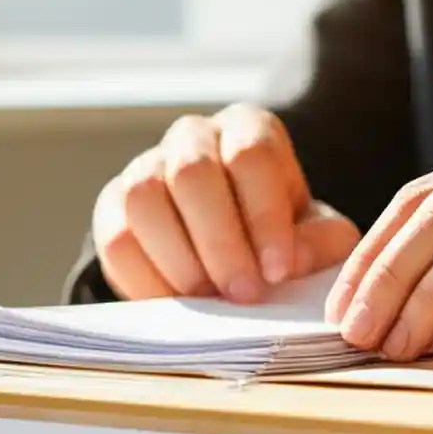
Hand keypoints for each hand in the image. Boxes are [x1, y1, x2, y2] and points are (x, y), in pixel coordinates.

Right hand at [93, 103, 359, 300]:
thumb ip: (319, 243)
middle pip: (193, 172)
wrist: (235, 249)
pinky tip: (177, 305)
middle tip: (244, 293)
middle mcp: (193, 136)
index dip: (264, 214)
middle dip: (220, 241)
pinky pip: (116, 238)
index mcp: (248, 128)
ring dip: (179, 258)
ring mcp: (146, 166)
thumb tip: (290, 259)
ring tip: (209, 299)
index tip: (279, 271)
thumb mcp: (317, 235)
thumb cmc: (281, 235)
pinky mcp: (113, 207)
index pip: (251, 154)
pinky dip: (145, 278)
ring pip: (144, 198)